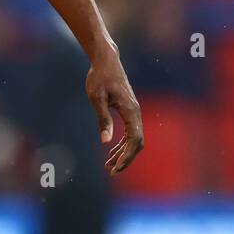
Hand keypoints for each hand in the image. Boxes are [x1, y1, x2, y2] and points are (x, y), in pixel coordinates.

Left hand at [85, 48, 143, 174]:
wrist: (106, 61)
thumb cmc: (99, 77)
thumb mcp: (96, 98)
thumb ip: (102, 120)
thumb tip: (105, 142)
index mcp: (130, 111)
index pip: (134, 140)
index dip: (127, 156)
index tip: (116, 168)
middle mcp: (135, 113)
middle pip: (137, 143)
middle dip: (126, 159)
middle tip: (112, 172)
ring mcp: (133, 112)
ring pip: (133, 139)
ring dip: (123, 153)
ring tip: (109, 167)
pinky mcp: (128, 111)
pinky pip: (129, 132)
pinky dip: (121, 144)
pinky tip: (110, 152)